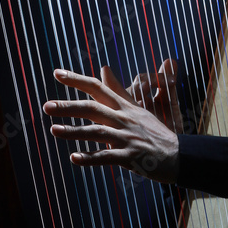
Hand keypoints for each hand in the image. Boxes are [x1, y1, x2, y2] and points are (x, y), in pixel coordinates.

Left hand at [43, 64, 179, 182]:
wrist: (181, 155)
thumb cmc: (155, 133)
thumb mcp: (137, 108)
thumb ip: (118, 90)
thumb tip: (104, 68)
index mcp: (124, 107)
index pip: (98, 88)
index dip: (77, 80)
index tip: (56, 74)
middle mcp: (124, 119)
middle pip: (93, 108)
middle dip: (68, 107)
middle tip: (46, 107)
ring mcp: (128, 138)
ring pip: (97, 132)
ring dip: (74, 131)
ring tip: (53, 130)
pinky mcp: (131, 157)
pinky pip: (107, 157)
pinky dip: (90, 158)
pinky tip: (74, 158)